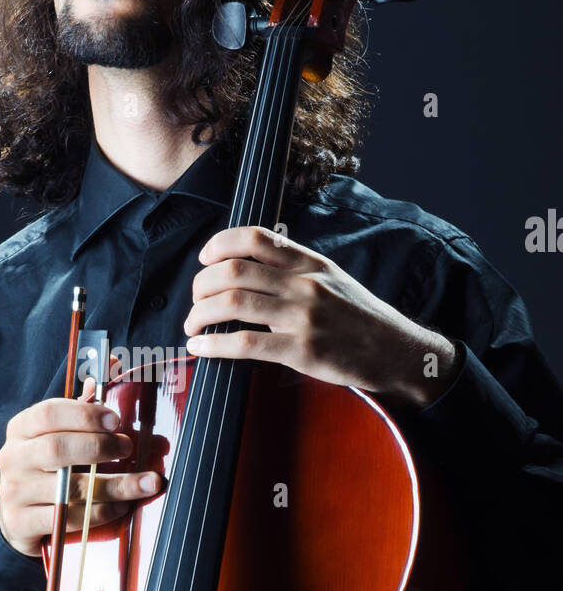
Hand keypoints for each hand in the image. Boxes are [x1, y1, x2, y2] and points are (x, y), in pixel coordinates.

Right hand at [0, 384, 160, 557]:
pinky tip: (123, 506)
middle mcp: (13, 458)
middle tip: (129, 448)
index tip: (116, 419)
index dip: (85, 414)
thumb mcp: (57, 434)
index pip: (48, 414)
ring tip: (146, 483)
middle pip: (57, 450)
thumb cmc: (47, 467)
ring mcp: (15, 492)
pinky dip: (101, 512)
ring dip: (114, 485)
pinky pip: (68, 518)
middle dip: (100, 448)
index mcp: (21, 429)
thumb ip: (84, 407)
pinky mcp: (22, 523)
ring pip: (68, 489)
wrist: (18, 516)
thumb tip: (115, 366)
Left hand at [184, 226, 461, 407]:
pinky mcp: (302, 350)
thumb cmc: (359, 319)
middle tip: (195, 301)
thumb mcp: (332, 280)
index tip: (205, 259)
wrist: (397, 352)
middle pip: (233, 270)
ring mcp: (303, 316)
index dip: (219, 244)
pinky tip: (200, 348)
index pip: (255, 237)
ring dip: (199, 314)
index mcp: (310, 263)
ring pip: (232, 303)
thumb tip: (249, 270)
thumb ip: (294, 272)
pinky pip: (245, 343)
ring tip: (192, 325)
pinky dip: (214, 345)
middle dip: (201, 285)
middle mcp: (304, 283)